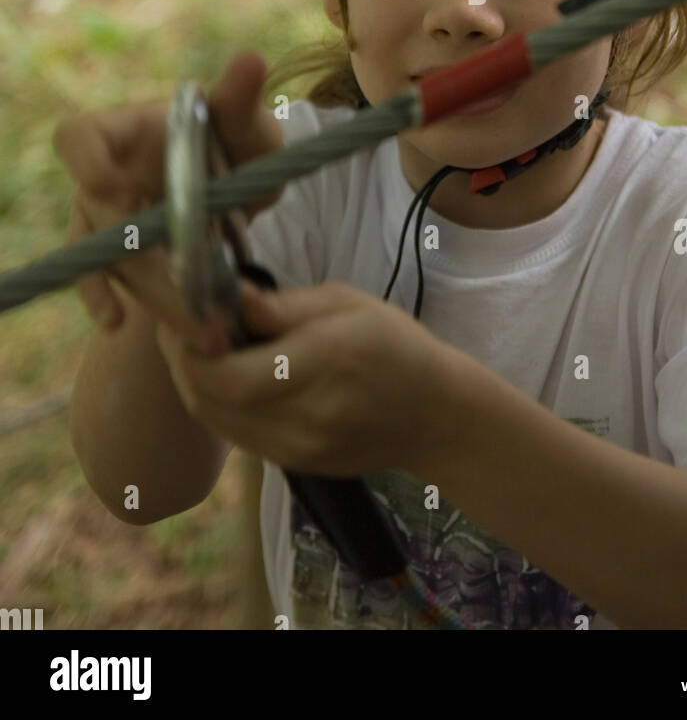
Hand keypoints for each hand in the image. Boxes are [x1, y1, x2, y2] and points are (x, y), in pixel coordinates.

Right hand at [53, 51, 284, 336]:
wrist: (239, 191)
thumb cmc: (235, 141)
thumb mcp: (247, 123)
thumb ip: (241, 99)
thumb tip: (252, 59)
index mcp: (126, 130)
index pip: (79, 137)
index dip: (86, 163)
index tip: (117, 189)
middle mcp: (105, 173)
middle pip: (97, 210)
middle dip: (129, 243)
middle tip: (173, 269)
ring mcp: (105, 218)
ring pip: (103, 252)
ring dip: (137, 284)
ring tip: (178, 313)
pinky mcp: (117, 255)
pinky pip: (101, 279)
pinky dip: (105, 300)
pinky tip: (116, 321)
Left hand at [155, 280, 462, 477]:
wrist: (434, 416)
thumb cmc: (394, 345)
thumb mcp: (346, 303)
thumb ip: (282, 305)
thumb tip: (226, 296)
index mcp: (324, 362)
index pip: (227, 373)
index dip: (191, 344)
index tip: (184, 309)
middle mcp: (304, 414)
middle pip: (208, 398)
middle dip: (182, 358)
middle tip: (178, 321)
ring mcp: (295, 448)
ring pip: (214, 418)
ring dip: (193, 379)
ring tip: (194, 342)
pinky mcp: (291, 463)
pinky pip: (234, 430)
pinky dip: (217, 399)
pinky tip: (223, 371)